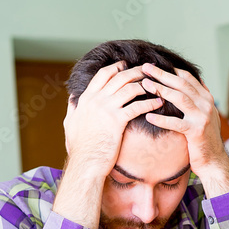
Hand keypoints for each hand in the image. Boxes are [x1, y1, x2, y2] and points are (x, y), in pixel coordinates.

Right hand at [62, 62, 162, 177]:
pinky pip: (137, 106)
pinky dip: (149, 103)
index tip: (126, 66)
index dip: (116, 67)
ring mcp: (106, 109)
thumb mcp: (70, 122)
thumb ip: (72, 107)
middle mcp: (96, 100)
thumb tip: (72, 97)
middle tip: (148, 70)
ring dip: (145, 85)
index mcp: (86, 98)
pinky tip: (158, 103)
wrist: (85, 162)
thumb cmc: (79, 147)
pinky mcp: (117, 121)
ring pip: (130, 88)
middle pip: (119, 77)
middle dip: (136, 71)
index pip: (103, 74)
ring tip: (156, 86)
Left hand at [140, 63, 228, 195]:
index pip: (188, 77)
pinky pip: (176, 123)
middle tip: (145, 68)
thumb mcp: (204, 115)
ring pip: (180, 98)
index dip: (171, 70)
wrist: (214, 160)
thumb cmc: (203, 138)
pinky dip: (161, 119)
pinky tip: (148, 116)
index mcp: (206, 98)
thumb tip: (192, 82)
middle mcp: (206, 104)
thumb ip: (198, 99)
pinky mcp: (196, 131)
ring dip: (161, 90)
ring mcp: (202, 117)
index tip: (154, 65)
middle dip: (162, 74)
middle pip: (182, 84)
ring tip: (145, 85)